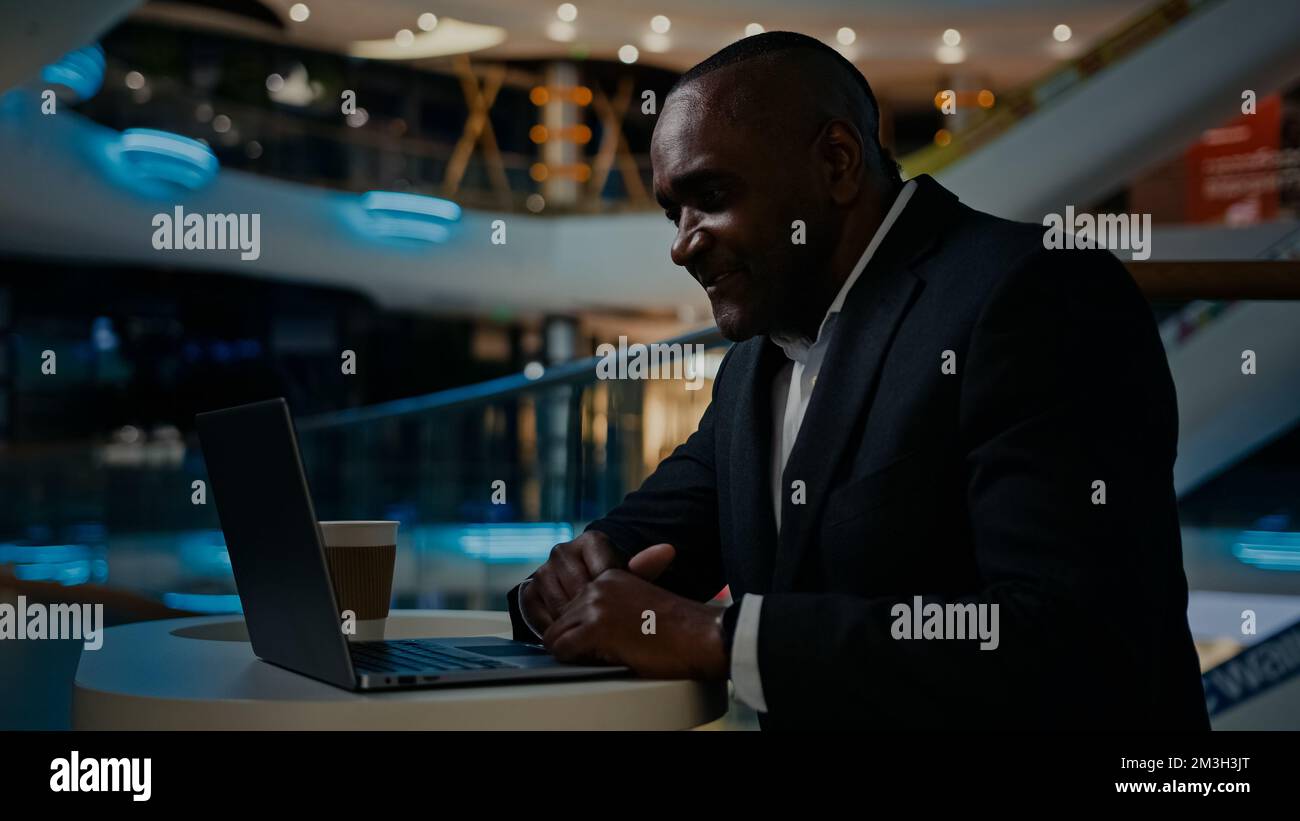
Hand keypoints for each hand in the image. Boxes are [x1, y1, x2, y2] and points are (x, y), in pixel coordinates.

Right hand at [520, 530, 674, 633]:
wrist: (580, 598)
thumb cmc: (610, 589)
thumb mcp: (628, 581)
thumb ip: (645, 567)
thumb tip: (668, 551)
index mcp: (591, 541)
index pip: (603, 574)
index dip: (612, 598)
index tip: (618, 608)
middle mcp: (563, 551)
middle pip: (580, 592)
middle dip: (593, 613)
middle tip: (603, 626)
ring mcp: (543, 570)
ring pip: (560, 606)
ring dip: (575, 623)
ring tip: (588, 630)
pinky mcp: (528, 590)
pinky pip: (541, 616)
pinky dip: (556, 628)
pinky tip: (569, 631)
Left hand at [542, 548, 727, 679]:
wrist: (699, 636)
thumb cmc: (677, 629)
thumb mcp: (638, 602)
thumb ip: (610, 604)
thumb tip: (579, 627)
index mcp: (608, 576)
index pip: (569, 604)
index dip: (579, 627)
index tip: (600, 636)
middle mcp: (598, 585)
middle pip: (560, 619)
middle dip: (575, 639)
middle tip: (607, 648)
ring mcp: (595, 604)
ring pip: (555, 634)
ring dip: (575, 650)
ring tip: (608, 653)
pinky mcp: (597, 626)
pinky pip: (561, 648)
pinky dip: (574, 660)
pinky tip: (602, 658)